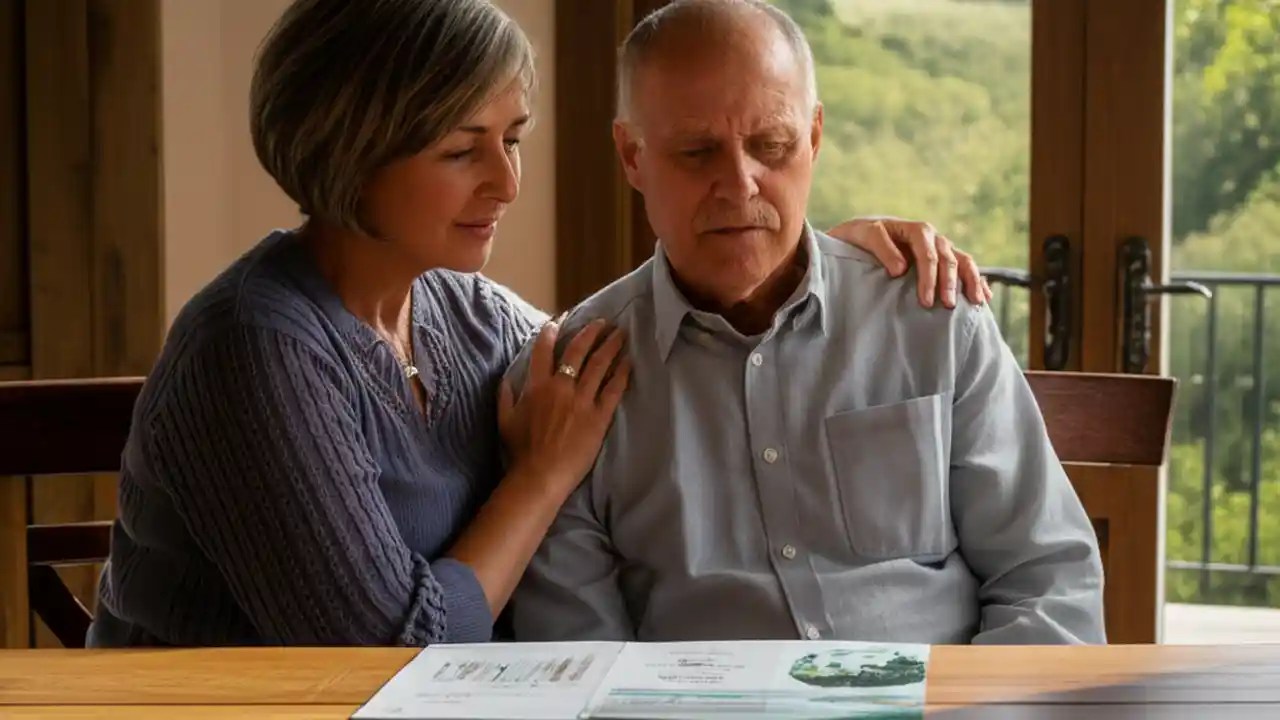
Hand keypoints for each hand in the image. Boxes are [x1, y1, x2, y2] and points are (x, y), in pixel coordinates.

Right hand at [498, 319, 631, 498]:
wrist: (540, 475)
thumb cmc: (521, 451)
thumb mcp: (505, 420)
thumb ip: (505, 396)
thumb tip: (505, 379)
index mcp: (537, 386)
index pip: (544, 350)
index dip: (552, 332)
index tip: (560, 320)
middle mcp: (561, 387)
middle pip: (578, 351)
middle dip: (591, 332)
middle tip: (602, 322)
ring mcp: (582, 401)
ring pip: (599, 365)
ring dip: (611, 346)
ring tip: (620, 334)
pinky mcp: (599, 417)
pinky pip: (613, 390)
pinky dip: (621, 373)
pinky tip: (629, 361)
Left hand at [826, 217, 992, 308]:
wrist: (859, 234)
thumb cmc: (860, 236)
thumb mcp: (864, 236)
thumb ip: (882, 249)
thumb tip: (900, 269)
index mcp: (916, 230)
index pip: (928, 254)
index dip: (929, 278)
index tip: (926, 301)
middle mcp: (933, 237)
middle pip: (948, 259)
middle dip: (949, 283)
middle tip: (947, 306)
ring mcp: (940, 248)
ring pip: (963, 261)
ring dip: (971, 281)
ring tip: (976, 302)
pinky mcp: (942, 260)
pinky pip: (965, 267)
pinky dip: (977, 280)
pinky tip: (985, 296)